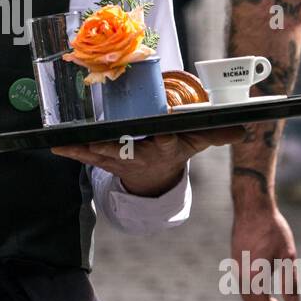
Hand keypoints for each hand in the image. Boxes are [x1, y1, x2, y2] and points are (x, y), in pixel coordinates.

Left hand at [52, 126, 245, 196]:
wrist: (155, 172)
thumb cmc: (175, 147)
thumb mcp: (197, 142)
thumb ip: (216, 134)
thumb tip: (245, 128)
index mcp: (164, 148)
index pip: (167, 141)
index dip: (166, 135)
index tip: (165, 128)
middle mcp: (140, 155)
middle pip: (127, 149)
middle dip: (112, 146)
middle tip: (99, 141)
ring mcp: (120, 159)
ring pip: (100, 154)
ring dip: (82, 149)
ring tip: (64, 144)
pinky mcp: (104, 159)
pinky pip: (86, 154)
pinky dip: (71, 151)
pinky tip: (55, 146)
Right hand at [231, 203, 299, 300]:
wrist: (251, 208)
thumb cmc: (272, 228)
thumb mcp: (287, 255)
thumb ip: (290, 282)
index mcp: (253, 278)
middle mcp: (242, 278)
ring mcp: (238, 272)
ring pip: (250, 300)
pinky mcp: (239, 266)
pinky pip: (247, 291)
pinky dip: (260, 300)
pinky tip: (272, 300)